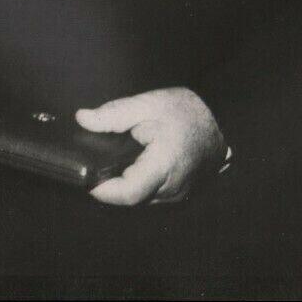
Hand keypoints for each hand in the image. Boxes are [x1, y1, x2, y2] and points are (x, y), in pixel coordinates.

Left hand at [75, 87, 225, 205]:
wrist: (219, 122)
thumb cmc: (186, 112)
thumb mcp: (149, 103)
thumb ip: (114, 113)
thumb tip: (82, 119)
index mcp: (164, 164)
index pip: (128, 193)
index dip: (101, 190)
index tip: (84, 176)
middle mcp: (171, 187)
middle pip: (129, 198)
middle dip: (107, 184)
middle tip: (92, 162)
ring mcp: (175, 195)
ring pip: (138, 199)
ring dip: (121, 184)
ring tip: (111, 159)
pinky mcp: (175, 195)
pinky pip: (148, 195)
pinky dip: (134, 183)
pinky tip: (129, 163)